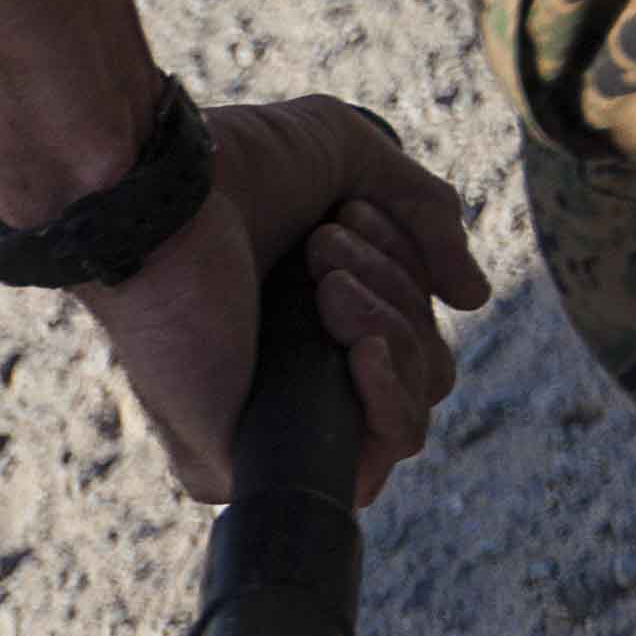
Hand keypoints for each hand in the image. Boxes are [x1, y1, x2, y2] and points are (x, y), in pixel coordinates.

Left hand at [84, 99, 488, 510]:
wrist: (162, 193)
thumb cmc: (237, 169)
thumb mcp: (358, 167)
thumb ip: (429, 222)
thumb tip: (473, 300)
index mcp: (313, 320)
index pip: (415, 340)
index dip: (411, 281)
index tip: (349, 216)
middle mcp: (293, 378)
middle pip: (423, 374)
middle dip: (398, 295)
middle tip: (324, 245)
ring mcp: (272, 426)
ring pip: (410, 414)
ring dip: (389, 327)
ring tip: (322, 276)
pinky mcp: (247, 464)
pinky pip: (370, 468)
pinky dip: (385, 401)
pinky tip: (362, 347)